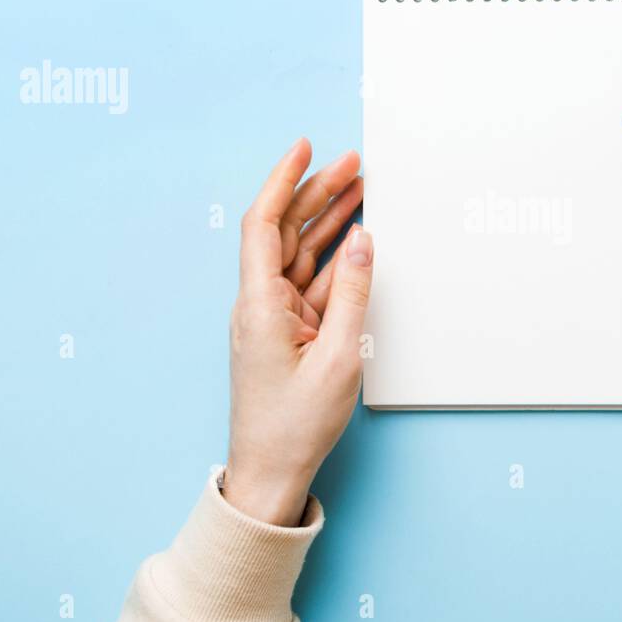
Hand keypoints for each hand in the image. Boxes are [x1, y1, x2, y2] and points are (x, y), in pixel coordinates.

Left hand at [222, 138, 372, 525]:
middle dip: (317, 193)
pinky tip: (355, 241)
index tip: (305, 148)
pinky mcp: (288, 333)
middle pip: (285, 231)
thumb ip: (353, 292)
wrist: (271, 473)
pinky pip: (310, 283)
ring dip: (327, 222)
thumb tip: (362, 240)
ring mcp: (274, 318)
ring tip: (360, 189)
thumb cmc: (295, 425)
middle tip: (353, 164)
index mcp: (259, 304)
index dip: (283, 181)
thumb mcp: (339, 357)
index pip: (263, 224)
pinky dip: (333, 259)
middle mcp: (260, 303)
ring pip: (300, 254)